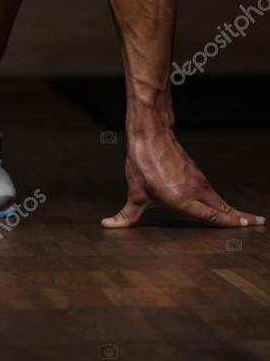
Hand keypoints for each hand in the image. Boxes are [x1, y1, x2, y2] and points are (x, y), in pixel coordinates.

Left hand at [101, 127, 264, 227]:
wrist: (149, 133)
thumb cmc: (142, 162)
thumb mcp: (134, 193)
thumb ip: (125, 215)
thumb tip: (107, 225)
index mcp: (182, 199)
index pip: (212, 216)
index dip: (230, 223)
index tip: (246, 227)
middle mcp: (194, 191)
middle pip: (223, 209)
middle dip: (241, 218)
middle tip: (259, 224)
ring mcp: (198, 181)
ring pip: (219, 200)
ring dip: (233, 210)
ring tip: (248, 219)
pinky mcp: (196, 174)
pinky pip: (212, 192)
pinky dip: (221, 201)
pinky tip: (224, 207)